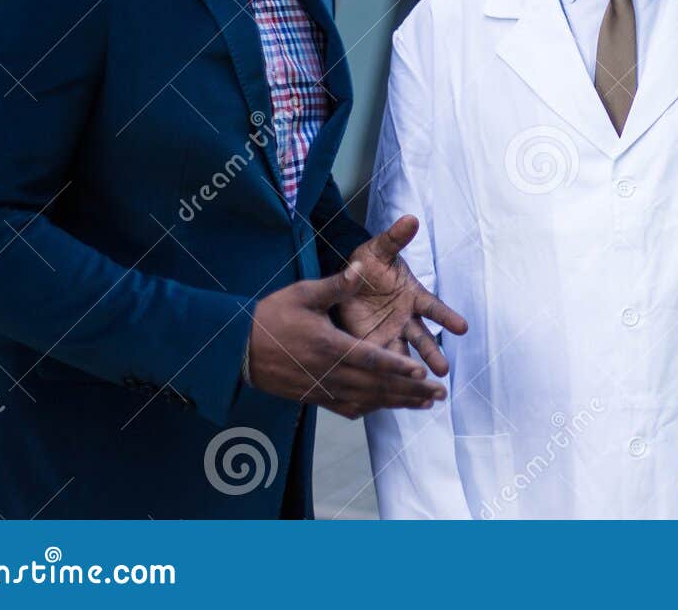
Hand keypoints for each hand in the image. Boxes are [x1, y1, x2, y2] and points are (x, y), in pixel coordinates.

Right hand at [248, 264, 445, 417]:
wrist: (237, 349)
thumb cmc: (271, 317)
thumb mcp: (302, 293)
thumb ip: (336, 284)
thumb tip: (362, 268)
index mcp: (329, 346)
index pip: (370, 360)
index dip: (397, 368)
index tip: (421, 373)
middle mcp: (329, 373)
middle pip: (376, 387)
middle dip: (410, 391)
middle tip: (440, 395)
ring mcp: (322, 389)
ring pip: (367, 401)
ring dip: (398, 403)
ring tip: (426, 404)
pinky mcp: (315, 398)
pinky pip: (349, 408)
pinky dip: (373, 408)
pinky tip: (389, 407)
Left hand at [337, 215, 467, 377]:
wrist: (347, 278)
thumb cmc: (369, 263)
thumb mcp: (380, 250)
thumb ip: (395, 239)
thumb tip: (411, 219)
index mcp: (412, 295)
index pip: (433, 308)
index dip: (447, 317)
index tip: (462, 328)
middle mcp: (405, 318)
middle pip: (423, 338)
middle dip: (432, 353)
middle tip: (443, 370)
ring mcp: (391, 332)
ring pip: (405, 354)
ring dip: (414, 370)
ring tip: (427, 388)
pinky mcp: (372, 343)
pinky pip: (382, 360)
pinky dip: (389, 374)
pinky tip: (395, 391)